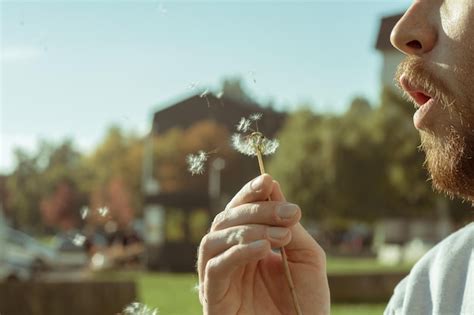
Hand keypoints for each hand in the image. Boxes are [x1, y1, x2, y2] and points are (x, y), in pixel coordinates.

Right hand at [197, 174, 329, 314]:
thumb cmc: (306, 304)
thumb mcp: (306, 257)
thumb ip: (289, 225)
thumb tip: (272, 185)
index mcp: (247, 246)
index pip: (239, 211)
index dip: (249, 193)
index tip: (268, 180)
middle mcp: (228, 258)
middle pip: (226, 220)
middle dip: (257, 210)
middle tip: (290, 213)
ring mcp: (217, 278)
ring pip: (214, 239)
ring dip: (248, 229)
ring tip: (280, 236)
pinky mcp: (213, 298)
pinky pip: (216, 267)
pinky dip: (238, 252)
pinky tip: (263, 248)